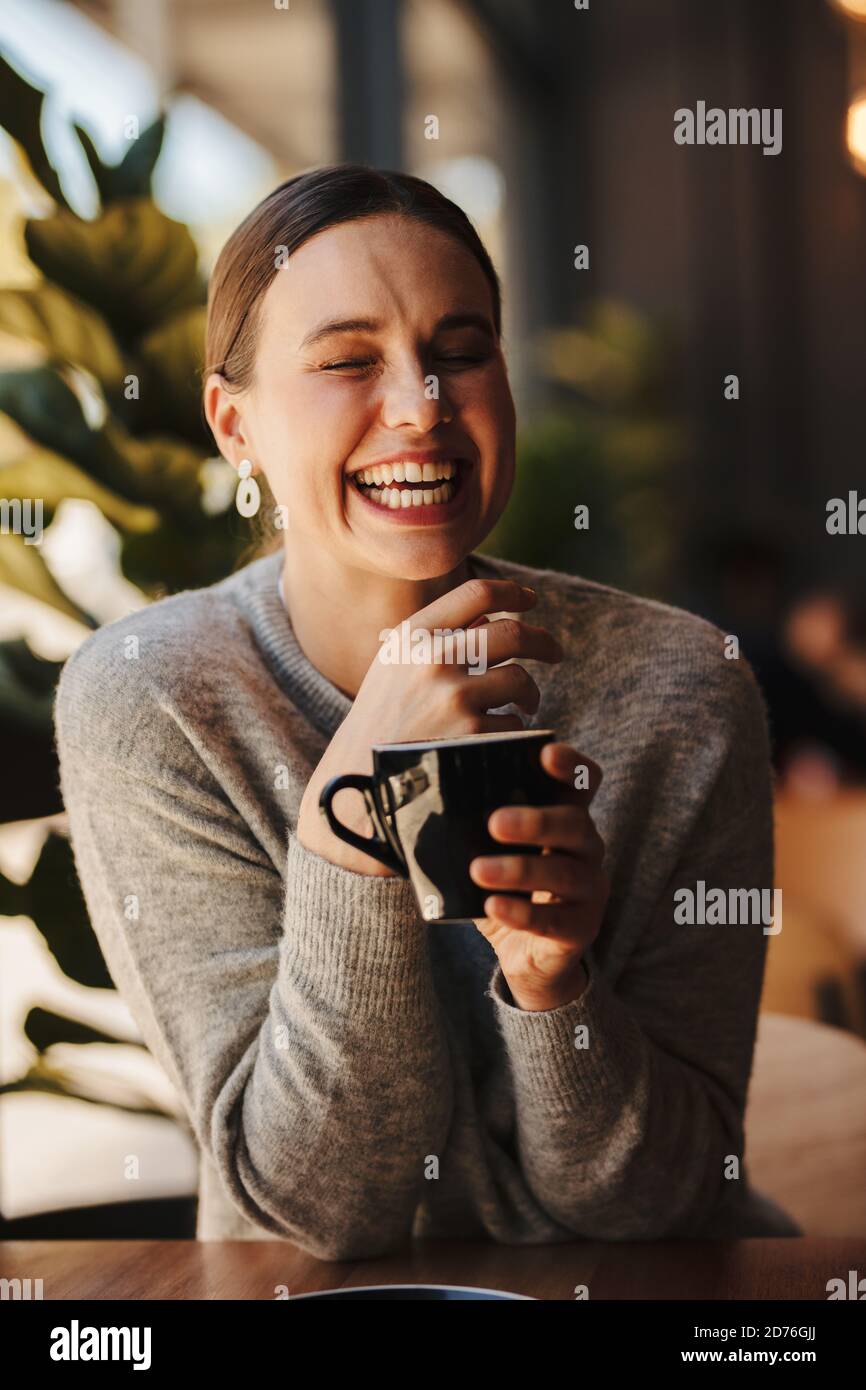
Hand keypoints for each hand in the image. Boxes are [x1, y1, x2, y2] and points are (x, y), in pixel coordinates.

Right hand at [297, 578, 563, 873]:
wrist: (360, 783)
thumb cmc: (385, 722)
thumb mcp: (394, 668)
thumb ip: (436, 636)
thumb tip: (494, 610)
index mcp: (411, 636)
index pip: (477, 592)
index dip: (512, 593)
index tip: (530, 601)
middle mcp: (431, 660)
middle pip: (512, 632)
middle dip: (543, 641)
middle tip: (555, 653)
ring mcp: (453, 698)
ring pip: (521, 679)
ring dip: (530, 694)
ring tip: (523, 706)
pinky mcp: (472, 736)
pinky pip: (517, 725)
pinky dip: (517, 732)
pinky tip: (501, 741)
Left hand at [469, 743, 607, 1010]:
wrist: (526, 953)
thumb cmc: (506, 888)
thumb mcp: (490, 850)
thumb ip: (467, 824)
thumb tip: (408, 797)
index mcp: (565, 817)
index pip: (582, 781)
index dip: (570, 765)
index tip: (544, 754)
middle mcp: (586, 847)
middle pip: (575, 824)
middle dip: (536, 821)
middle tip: (493, 823)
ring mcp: (589, 888)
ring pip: (565, 872)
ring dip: (520, 869)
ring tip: (478, 870)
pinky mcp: (581, 928)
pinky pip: (555, 920)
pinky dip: (522, 913)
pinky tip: (493, 907)